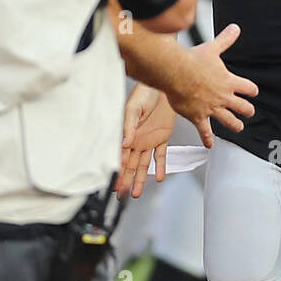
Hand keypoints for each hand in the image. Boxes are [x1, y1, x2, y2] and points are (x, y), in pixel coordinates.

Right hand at [117, 84, 175, 198]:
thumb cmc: (144, 93)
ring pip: (143, 164)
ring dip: (140, 178)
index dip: (118, 169)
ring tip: (136, 193)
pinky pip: (160, 155)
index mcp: (127, 133)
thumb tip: (125, 142)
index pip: (121, 155)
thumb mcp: (134, 108)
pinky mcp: (162, 137)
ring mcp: (148, 140)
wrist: (164, 86)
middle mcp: (136, 139)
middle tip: (122, 194)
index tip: (115, 183)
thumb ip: (129, 126)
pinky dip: (161, 166)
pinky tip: (159, 177)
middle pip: (130, 164)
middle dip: (125, 179)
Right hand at [162, 23, 256, 145]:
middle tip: (249, 112)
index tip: (253, 92)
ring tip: (238, 127)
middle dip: (247, 110)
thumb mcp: (213, 48)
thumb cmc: (192, 61)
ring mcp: (212, 108)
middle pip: (243, 107)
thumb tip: (235, 28)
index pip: (248, 88)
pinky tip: (209, 144)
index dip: (251, 90)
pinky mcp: (198, 116)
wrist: (176, 73)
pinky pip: (205, 130)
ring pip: (229, 121)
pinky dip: (207, 138)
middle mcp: (223, 97)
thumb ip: (225, 40)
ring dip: (235, 125)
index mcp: (229, 81)